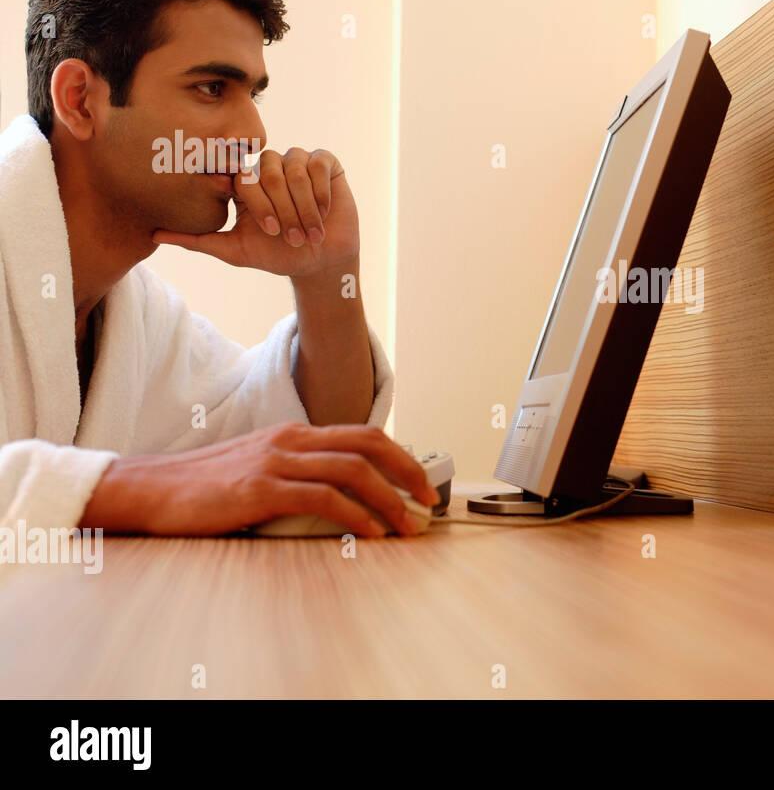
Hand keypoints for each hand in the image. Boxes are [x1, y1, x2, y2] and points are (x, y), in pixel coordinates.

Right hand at [79, 421, 438, 536]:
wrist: (150, 489)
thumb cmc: (205, 486)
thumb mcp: (260, 467)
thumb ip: (298, 472)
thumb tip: (344, 497)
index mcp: (294, 434)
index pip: (363, 435)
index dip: (400, 456)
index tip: (420, 483)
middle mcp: (291, 440)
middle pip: (369, 445)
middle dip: (408, 471)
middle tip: (428, 500)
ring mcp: (277, 462)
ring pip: (353, 471)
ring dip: (389, 500)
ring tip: (406, 525)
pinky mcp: (261, 488)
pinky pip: (323, 498)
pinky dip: (355, 515)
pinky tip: (369, 533)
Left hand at [153, 147, 360, 281]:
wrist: (320, 262)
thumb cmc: (276, 256)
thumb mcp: (234, 250)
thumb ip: (196, 240)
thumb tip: (154, 235)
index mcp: (246, 182)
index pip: (239, 174)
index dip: (249, 194)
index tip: (256, 216)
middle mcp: (269, 167)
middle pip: (265, 172)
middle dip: (278, 209)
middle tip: (286, 236)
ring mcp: (297, 162)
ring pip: (292, 168)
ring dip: (301, 205)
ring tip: (309, 231)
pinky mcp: (325, 163)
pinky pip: (318, 164)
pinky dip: (320, 191)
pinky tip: (323, 211)